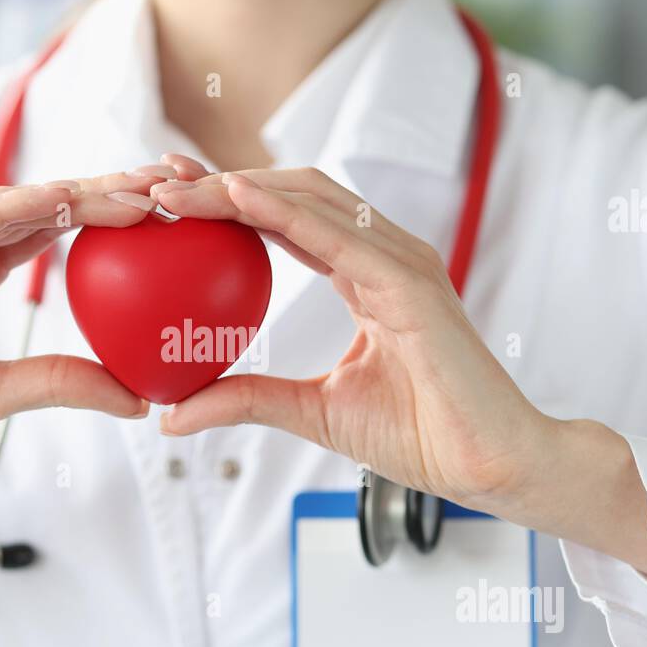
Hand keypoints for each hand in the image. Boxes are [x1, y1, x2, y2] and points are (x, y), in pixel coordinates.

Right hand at [0, 167, 194, 497]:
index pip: (55, 231)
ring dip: (77, 192)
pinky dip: (9, 211)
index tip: (176, 214)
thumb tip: (138, 396)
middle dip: (110, 188)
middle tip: (177, 182)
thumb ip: (60, 383)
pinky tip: (62, 201)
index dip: (114, 215)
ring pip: (10, 207)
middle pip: (44, 207)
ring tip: (140, 189)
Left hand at [151, 166, 646, 577]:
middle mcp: (385, 256)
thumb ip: (248, 399)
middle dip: (221, 181)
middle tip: (157, 180)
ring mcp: (403, 262)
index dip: (227, 203)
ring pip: (310, 200)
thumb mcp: (312, 413)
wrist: (489, 466)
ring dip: (238, 188)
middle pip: (291, 195)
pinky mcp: (414, 284)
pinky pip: (340, 237)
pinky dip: (285, 212)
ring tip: (177, 187)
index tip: (167, 202)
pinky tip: (235, 196)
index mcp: (366, 275)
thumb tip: (171, 414)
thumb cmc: (421, 436)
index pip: (285, 222)